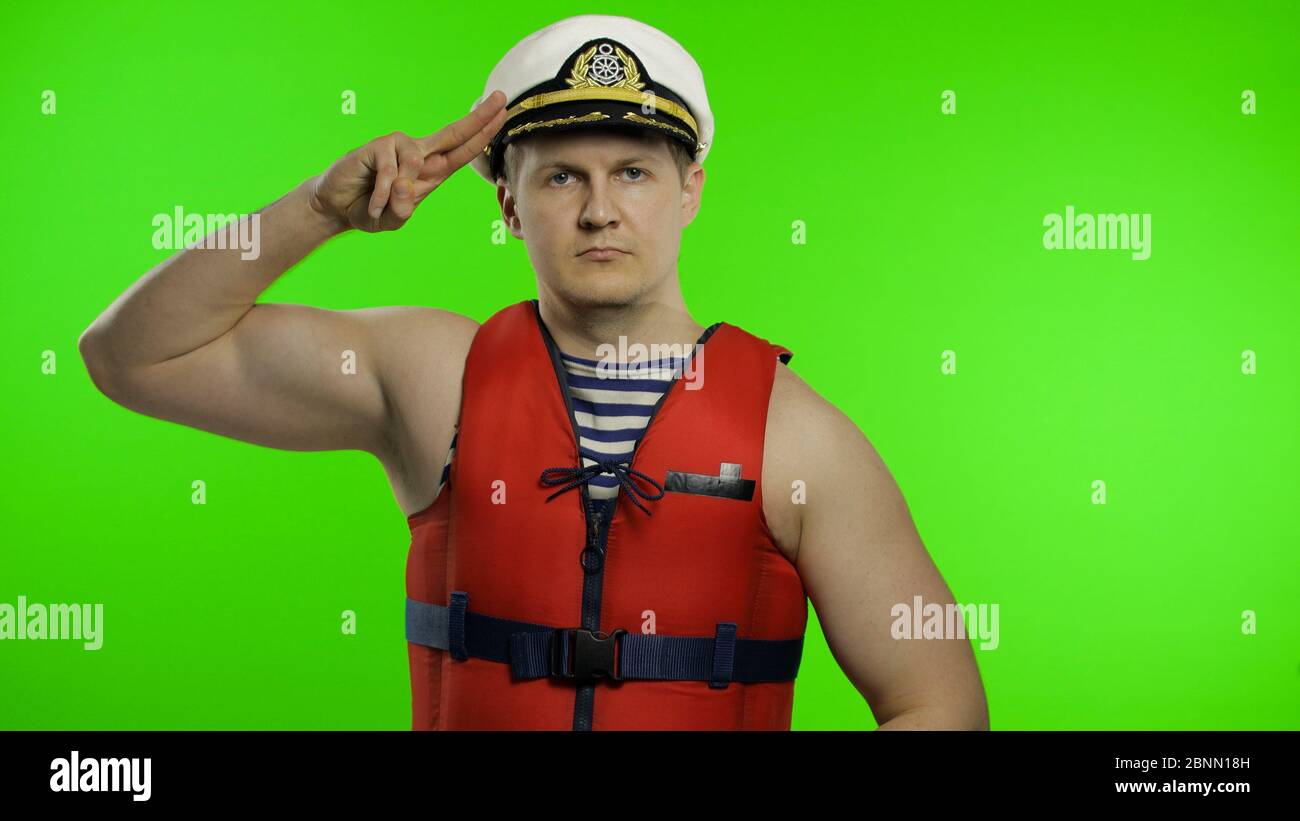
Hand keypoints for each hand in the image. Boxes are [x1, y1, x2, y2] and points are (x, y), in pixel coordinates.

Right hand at [308, 90, 507, 232]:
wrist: (337, 207)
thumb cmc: (371, 209)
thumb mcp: (396, 218)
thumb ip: (405, 208)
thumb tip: (405, 184)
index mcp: (432, 171)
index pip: (462, 150)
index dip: (483, 133)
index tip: (502, 112)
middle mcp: (419, 154)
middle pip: (454, 134)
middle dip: (479, 118)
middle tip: (501, 97)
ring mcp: (398, 147)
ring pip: (414, 164)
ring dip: (398, 194)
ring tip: (383, 206)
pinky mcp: (377, 147)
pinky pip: (389, 172)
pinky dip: (382, 194)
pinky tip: (374, 203)